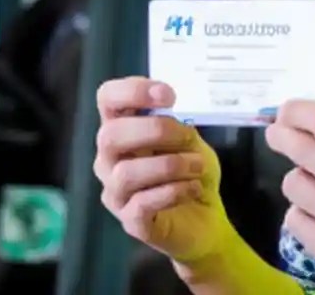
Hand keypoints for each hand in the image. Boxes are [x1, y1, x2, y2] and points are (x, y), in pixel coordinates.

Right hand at [93, 77, 234, 265]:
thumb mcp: (190, 141)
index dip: (132, 91)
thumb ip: (176, 125)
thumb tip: (169, 116)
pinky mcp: (131, 222)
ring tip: (197, 166)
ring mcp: (116, 194)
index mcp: (122, 131)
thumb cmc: (191, 173)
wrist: (206, 220)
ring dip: (169, 165)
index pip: (107, 99)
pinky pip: (141, 204)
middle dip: (154, 130)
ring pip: (125, 173)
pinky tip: (192, 188)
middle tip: (188, 135)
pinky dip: (172, 192)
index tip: (169, 96)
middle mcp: (109, 161)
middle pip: (110, 136)